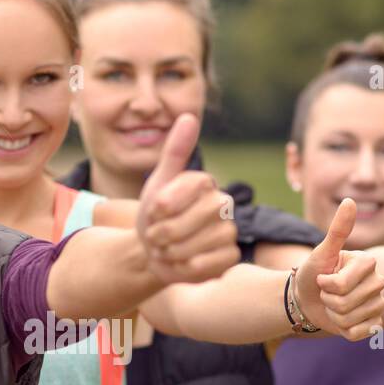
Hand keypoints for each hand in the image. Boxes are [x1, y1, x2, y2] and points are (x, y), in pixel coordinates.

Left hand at [136, 113, 239, 284]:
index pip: (179, 193)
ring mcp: (230, 232)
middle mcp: (224, 204)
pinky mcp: (230, 257)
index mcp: (205, 182)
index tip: (153, 212)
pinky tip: (180, 263)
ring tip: (166, 249)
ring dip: (168, 252)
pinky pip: (202, 266)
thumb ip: (174, 152)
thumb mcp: (157, 183)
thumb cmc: (154, 215)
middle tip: (156, 236)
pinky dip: (182, 268)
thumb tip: (189, 115)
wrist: (154, 251)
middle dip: (160, 233)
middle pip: (184, 223)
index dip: (159, 207)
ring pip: (192, 246)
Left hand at [295, 198, 383, 340]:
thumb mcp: (321, 252)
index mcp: (368, 263)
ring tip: (332, 305)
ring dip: (334, 316)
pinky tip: (341, 320)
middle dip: (328, 301)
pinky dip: (344, 330)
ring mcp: (379, 303)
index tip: (323, 277)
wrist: (307, 299)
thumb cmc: (312, 273)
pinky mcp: (375, 323)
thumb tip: (350, 200)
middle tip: (327, 293)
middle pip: (347, 303)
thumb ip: (337, 230)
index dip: (325, 284)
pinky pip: (360, 334)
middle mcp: (379, 281)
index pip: (342, 284)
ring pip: (351, 319)